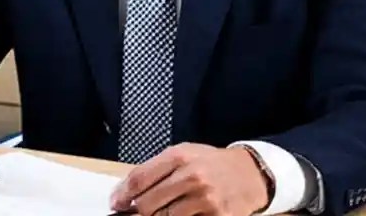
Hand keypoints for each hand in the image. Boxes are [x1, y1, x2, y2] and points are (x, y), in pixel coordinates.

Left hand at [109, 143, 270, 215]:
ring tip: (165, 210)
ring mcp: (205, 199)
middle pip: (148, 204)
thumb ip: (156, 170)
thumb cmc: (211, 163)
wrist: (250, 173)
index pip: (139, 179)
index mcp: (179, 157)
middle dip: (140, 210)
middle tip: (141, 210)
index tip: (115, 204)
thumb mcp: (184, 154)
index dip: (122, 195)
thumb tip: (125, 193)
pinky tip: (183, 213)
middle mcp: (191, 177)